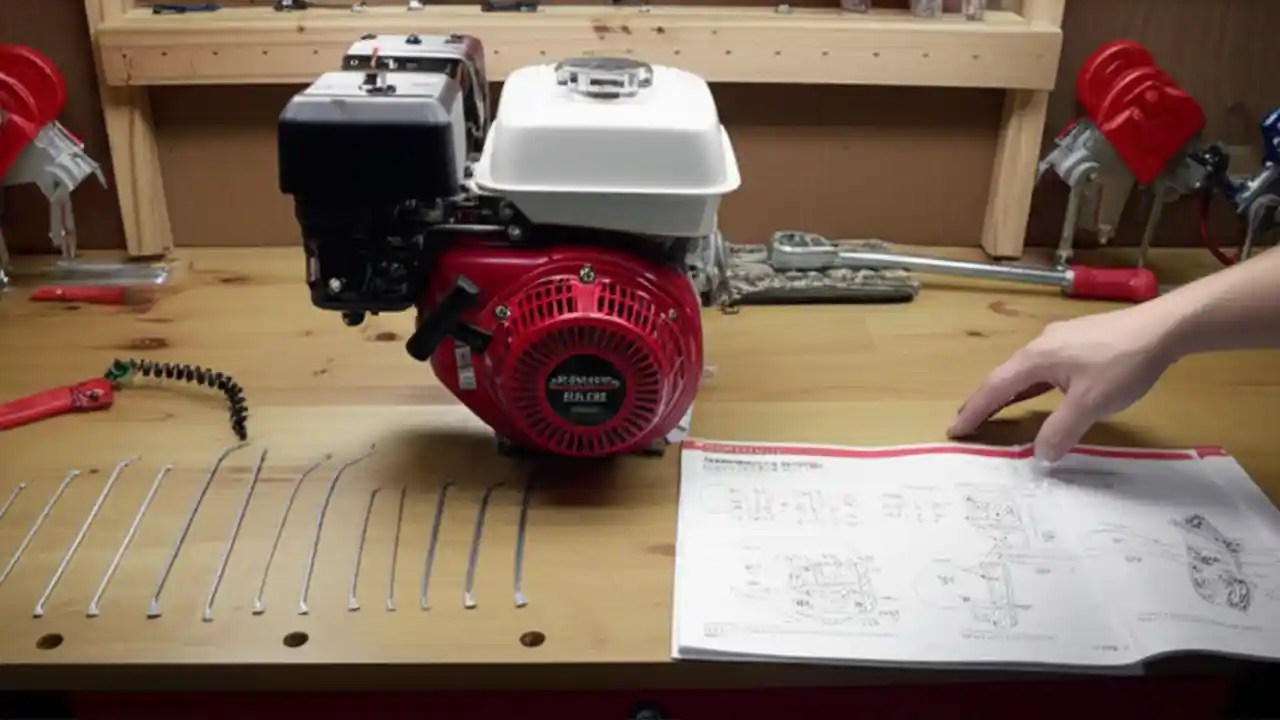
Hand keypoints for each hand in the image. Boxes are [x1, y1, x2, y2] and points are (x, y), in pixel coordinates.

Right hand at [947, 306, 1178, 462]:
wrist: (1164, 327)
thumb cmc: (1122, 364)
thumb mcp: (1090, 404)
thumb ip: (1061, 430)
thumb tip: (1039, 455)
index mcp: (1036, 359)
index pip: (994, 388)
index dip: (973, 411)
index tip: (954, 430)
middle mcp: (1040, 345)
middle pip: (1004, 377)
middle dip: (984, 401)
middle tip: (967, 422)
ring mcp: (1060, 340)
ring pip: (1024, 372)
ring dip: (1008, 393)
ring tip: (996, 410)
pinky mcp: (1078, 341)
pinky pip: (1042, 367)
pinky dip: (1030, 385)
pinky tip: (1039, 392)